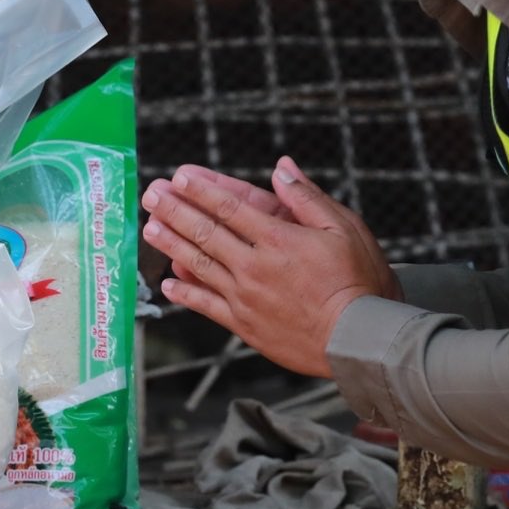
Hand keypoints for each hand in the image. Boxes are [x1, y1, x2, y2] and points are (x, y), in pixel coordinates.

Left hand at [140, 156, 399, 377]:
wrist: (359, 339)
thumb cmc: (359, 282)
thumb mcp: (344, 227)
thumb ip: (307, 197)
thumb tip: (282, 168)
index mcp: (278, 239)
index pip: (230, 207)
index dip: (201, 190)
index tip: (179, 177)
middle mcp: (255, 266)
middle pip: (206, 232)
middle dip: (175, 210)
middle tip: (152, 195)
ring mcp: (246, 297)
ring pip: (200, 265)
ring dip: (172, 244)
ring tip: (149, 228)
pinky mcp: (245, 325)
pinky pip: (207, 306)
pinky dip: (186, 293)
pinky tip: (168, 283)